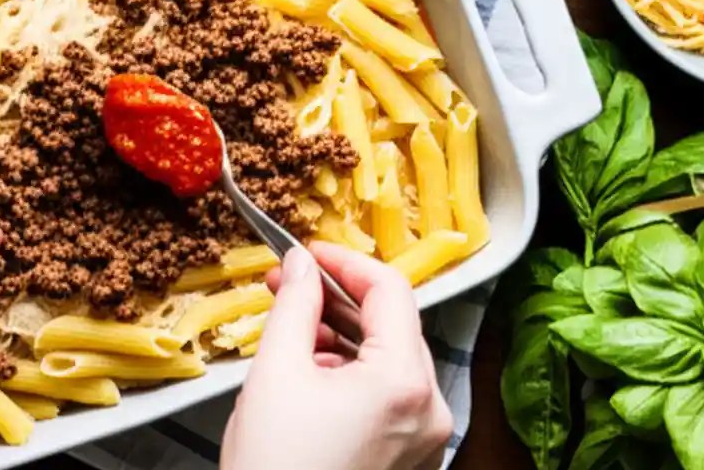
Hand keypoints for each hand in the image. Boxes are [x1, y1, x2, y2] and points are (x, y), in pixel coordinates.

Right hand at [221, 243, 452, 469]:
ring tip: (292, 332)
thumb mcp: (276, 373)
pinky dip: (352, 375)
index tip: (309, 254)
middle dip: (338, 300)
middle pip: (393, 325)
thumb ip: (294, 307)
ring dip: (342, 336)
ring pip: (389, 361)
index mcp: (403, 384)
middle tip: (290, 285)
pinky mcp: (407, 458)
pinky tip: (309, 374)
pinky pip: (387, 397)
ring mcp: (422, 439)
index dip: (344, 262)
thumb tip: (301, 267)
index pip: (389, 290)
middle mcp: (428, 411)